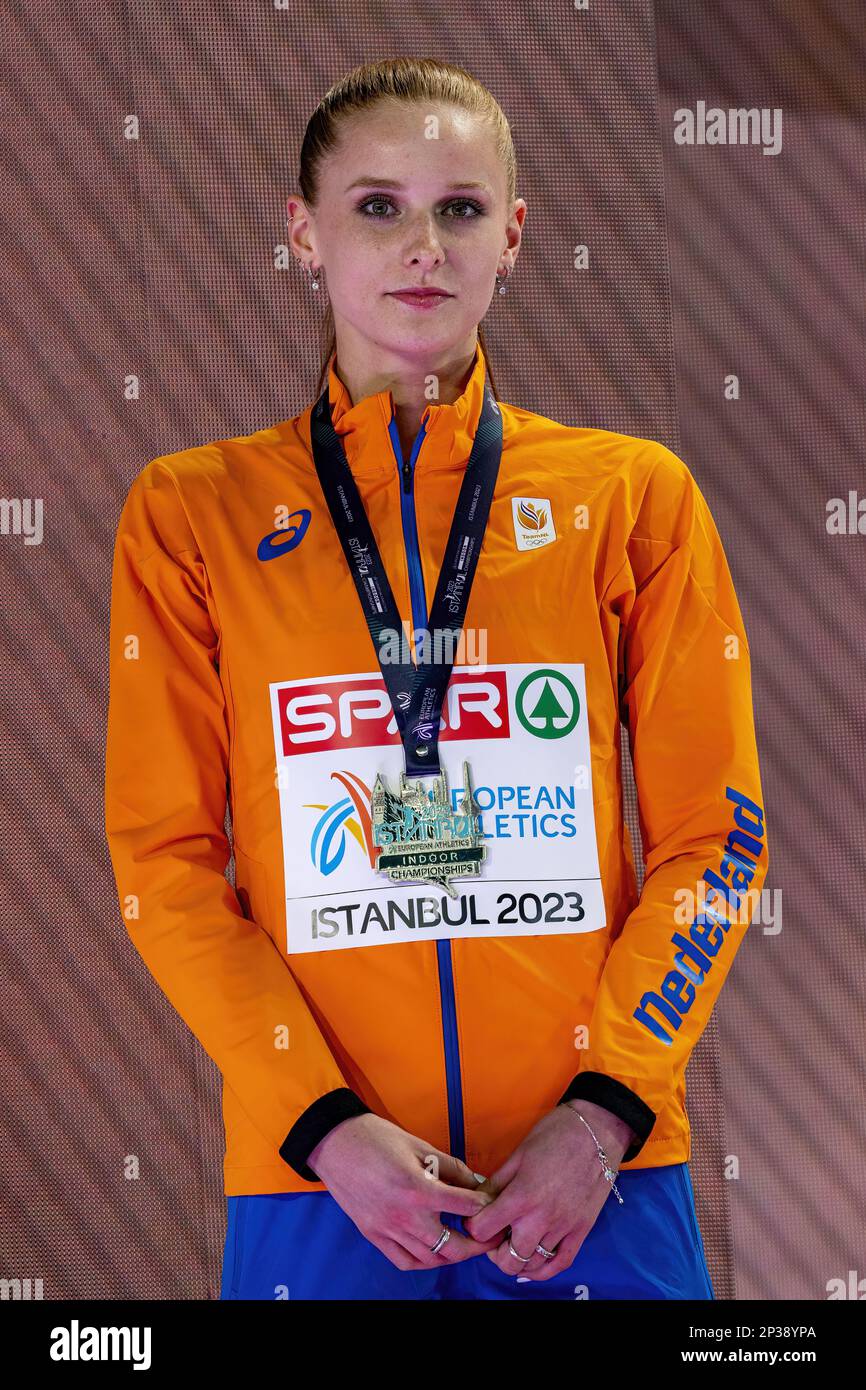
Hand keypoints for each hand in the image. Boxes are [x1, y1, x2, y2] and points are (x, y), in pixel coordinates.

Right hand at [307, 1112, 503, 1271]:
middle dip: (477, 1245)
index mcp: (418, 1189)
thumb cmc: (376, 1138)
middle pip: (452, 1246)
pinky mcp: (373, 1235)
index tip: (494, 1206)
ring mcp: (387, 1230)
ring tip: (464, 1244)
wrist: (335, 1144)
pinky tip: (432, 1251)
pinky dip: (423, 1262)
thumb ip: (451, 1167)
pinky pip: (404, 1261)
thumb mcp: (419, 1145)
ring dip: (451, 1256)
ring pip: (430, 1259)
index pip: (465, 1207)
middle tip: (490, 1238)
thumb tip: (476, 1182)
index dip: (485, 1207)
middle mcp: (404, 1217)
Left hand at [463, 1100, 635, 1280]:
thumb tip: (478, 1201)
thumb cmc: (555, 1135)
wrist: (597, 1131)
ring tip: (511, 1246)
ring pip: (532, 1265)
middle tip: (493, 1236)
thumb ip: (496, 1183)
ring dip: (517, 1262)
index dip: (473, 1226)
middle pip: (507, 1259)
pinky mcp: (581, 1231)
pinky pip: (560, 1264)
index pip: (483, 1230)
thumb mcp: (518, 1154)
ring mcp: (563, 1228)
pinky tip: (532, 1265)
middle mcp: (541, 1218)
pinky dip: (543, 1271)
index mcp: (521, 1196)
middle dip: (493, 1251)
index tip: (474, 1219)